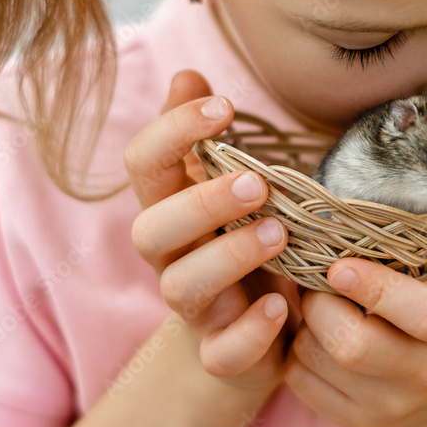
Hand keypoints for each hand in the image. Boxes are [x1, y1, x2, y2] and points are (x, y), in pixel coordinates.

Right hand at [126, 70, 299, 395]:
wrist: (248, 339)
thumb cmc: (240, 247)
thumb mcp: (224, 191)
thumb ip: (203, 139)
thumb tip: (187, 73)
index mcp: (172, 209)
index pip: (144, 165)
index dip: (172, 132)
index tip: (223, 105)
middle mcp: (172, 257)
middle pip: (151, 230)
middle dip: (201, 202)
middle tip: (259, 183)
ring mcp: (196, 309)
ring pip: (182, 288)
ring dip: (229, 257)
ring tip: (280, 233)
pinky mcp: (223, 353)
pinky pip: (222, 352)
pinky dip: (249, 332)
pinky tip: (282, 307)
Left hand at [284, 172, 426, 426]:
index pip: (419, 316)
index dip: (375, 290)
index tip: (340, 264)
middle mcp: (424, 373)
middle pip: (353, 346)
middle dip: (322, 303)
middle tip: (318, 271)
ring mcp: (387, 403)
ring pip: (317, 360)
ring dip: (304, 321)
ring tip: (314, 293)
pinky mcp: (354, 419)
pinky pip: (299, 381)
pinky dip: (294, 348)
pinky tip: (311, 325)